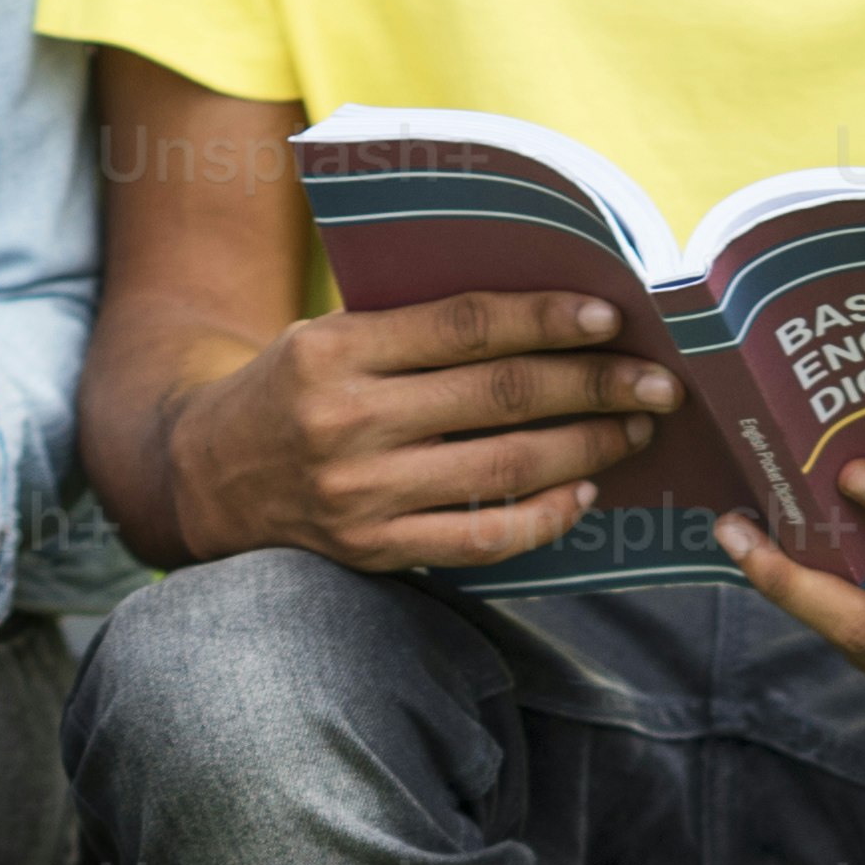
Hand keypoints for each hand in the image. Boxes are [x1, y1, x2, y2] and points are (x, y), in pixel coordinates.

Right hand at [153, 291, 681, 572]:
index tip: (612, 318)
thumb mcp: (325, 334)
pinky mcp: (374, 550)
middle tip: (658, 382)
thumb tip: (537, 314)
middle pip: (497, 396)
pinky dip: (541, 516)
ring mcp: (361, 494)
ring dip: (584, 447)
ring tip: (634, 430)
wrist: (206, 475)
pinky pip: (480, 536)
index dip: (544, 321)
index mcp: (336, 351)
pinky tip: (582, 493)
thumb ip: (408, 325)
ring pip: (502, 466)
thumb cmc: (290, 389)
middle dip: (592, 386)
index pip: (463, 328)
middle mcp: (347, 422)